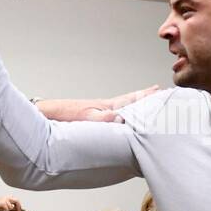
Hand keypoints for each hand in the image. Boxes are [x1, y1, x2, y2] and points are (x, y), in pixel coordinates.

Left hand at [37, 86, 158, 123]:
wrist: (49, 114)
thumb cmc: (66, 115)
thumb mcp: (87, 117)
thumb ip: (104, 118)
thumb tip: (122, 119)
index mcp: (108, 106)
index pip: (132, 99)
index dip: (147, 96)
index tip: (160, 91)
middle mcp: (107, 107)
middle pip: (131, 101)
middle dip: (146, 97)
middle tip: (160, 93)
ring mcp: (101, 111)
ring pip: (124, 107)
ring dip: (136, 105)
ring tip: (148, 103)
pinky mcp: (94, 117)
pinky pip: (115, 115)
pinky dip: (125, 114)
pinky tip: (125, 117)